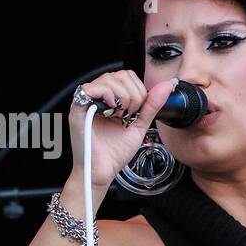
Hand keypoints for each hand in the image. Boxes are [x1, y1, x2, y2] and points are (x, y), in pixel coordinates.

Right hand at [68, 70, 177, 188]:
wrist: (102, 170)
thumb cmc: (115, 152)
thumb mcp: (139, 125)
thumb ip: (152, 106)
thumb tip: (167, 87)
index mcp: (111, 99)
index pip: (128, 76)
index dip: (139, 90)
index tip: (137, 112)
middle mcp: (98, 97)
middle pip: (120, 74)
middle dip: (133, 95)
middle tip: (129, 115)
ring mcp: (87, 101)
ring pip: (109, 79)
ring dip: (122, 98)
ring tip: (119, 116)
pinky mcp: (78, 108)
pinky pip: (91, 88)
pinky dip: (106, 96)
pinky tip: (110, 111)